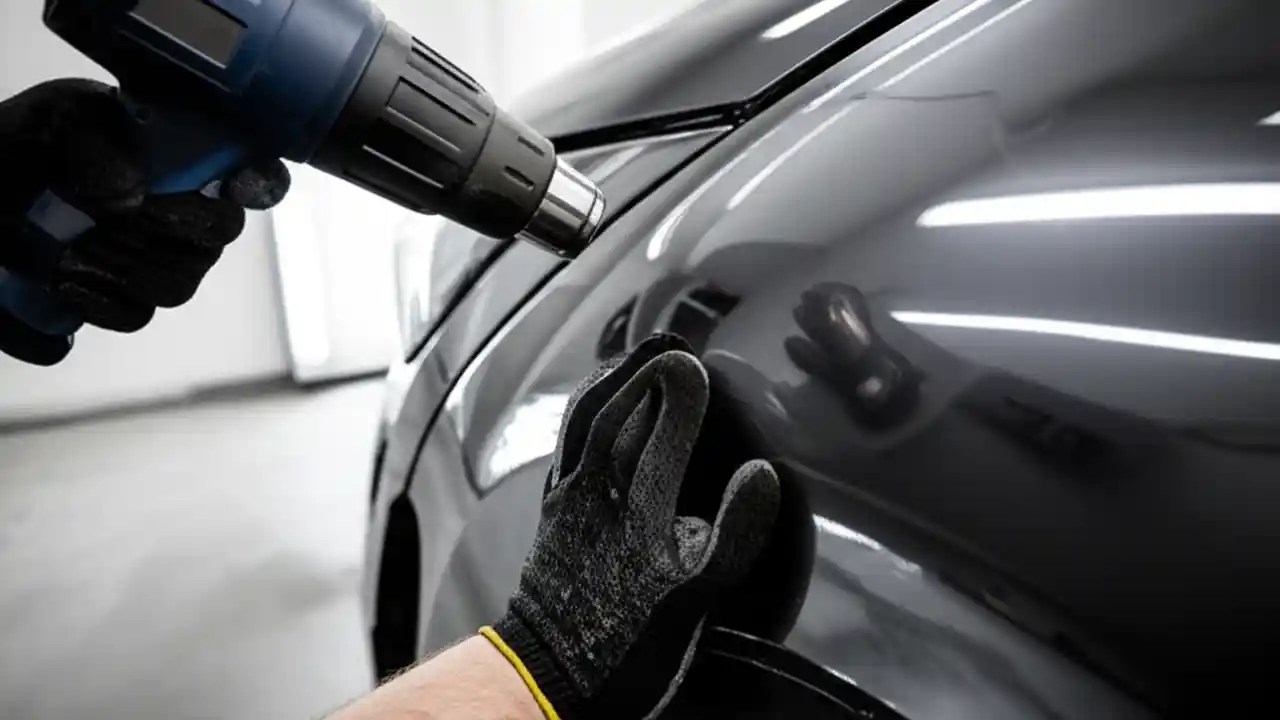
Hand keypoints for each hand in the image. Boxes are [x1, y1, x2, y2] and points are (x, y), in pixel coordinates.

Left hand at [0, 79, 289, 362]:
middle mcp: (184, 210)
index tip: (238, 186)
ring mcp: (158, 261)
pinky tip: (65, 278)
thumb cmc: (27, 146)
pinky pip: (134, 314)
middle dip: (175, 226)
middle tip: (129, 216)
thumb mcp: (58, 120)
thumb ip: (96, 144)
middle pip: (221, 232)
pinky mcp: (124, 299)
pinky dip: (98, 299)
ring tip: (73, 247)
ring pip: (179, 282)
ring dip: (127, 266)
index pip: (253, 170)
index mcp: (183, 156)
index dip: (261, 181)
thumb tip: (130, 196)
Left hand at [486, 335, 780, 719]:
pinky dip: (580, 413)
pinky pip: (565, 443)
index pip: (665, 430)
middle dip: (644, 372)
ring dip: (609, 383)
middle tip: (668, 345)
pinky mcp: (551, 509)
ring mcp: (569, 497)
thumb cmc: (626, 640)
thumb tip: (762, 473)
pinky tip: (590, 406)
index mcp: (642, 509)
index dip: (682, 391)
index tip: (698, 362)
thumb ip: (734, 531)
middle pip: (620, 413)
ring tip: (630, 359)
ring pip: (586, 421)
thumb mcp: (696, 596)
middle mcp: (600, 492)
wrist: (547, 671)